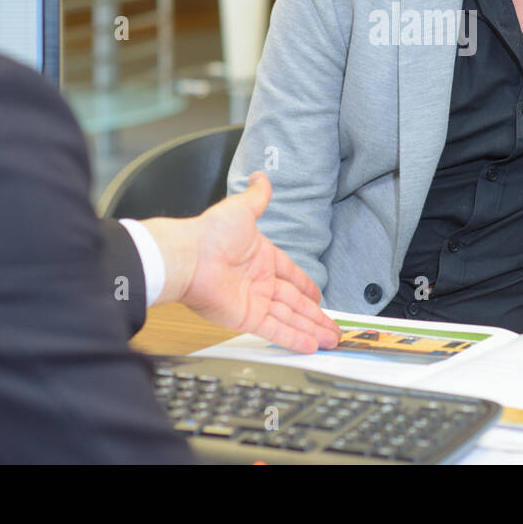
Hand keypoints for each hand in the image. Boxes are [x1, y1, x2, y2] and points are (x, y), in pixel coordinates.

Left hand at [142, 172, 340, 352]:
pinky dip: (294, 338)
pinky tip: (311, 345)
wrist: (188, 257)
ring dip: (312, 329)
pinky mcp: (246, 318)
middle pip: (295, 302)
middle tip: (334, 328)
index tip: (318, 297)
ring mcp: (254, 301)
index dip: (307, 286)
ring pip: (290, 318)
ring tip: (332, 340)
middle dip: (316, 316)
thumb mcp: (242, 209)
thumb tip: (261, 178)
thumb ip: (257, 197)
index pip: (291, 275)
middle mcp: (259, 281)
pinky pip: (275, 330)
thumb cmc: (210, 233)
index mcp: (261, 258)